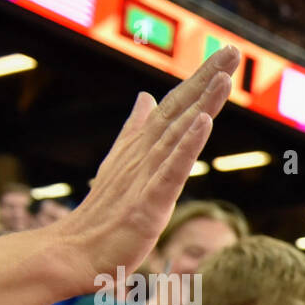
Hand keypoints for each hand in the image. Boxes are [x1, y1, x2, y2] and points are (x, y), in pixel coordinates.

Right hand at [55, 46, 239, 288]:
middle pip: (179, 112)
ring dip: (202, 105)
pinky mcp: (146, 205)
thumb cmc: (102, 216)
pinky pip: (170, 171)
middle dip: (206, 80)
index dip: (199, 81)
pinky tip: (202, 123)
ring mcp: (144, 179)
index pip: (174, 108)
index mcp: (142, 149)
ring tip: (224, 77)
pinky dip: (186, 146)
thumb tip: (146, 98)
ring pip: (177, 135)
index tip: (224, 57)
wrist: (73, 253)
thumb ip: (135, 131)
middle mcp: (144, 156)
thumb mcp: (123, 167)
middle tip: (231, 51)